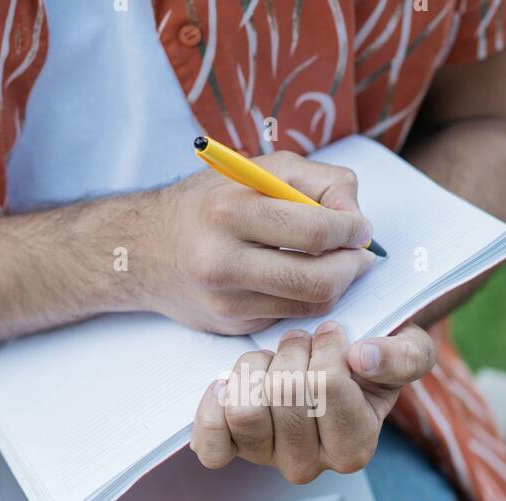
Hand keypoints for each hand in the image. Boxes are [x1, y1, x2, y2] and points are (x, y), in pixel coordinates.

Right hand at [142, 152, 377, 334]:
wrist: (144, 248)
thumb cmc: (208, 203)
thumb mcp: (258, 170)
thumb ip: (317, 181)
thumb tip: (354, 216)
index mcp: (229, 211)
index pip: (315, 231)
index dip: (352, 231)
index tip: (360, 227)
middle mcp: (222, 260)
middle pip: (319, 279)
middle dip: (353, 266)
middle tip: (360, 254)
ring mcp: (226, 300)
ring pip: (311, 304)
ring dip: (339, 284)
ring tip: (339, 264)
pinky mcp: (231, 324)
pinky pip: (291, 315)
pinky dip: (308, 298)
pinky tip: (300, 278)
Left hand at [190, 321, 435, 481]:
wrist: (330, 362)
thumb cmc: (371, 359)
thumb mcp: (408, 350)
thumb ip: (402, 355)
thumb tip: (363, 358)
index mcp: (355, 448)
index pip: (328, 386)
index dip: (327, 347)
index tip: (335, 338)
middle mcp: (309, 464)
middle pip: (284, 395)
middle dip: (292, 353)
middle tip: (303, 347)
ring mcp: (266, 459)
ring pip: (245, 411)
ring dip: (256, 369)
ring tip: (274, 361)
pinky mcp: (230, 450)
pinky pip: (209, 442)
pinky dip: (214, 406)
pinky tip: (230, 383)